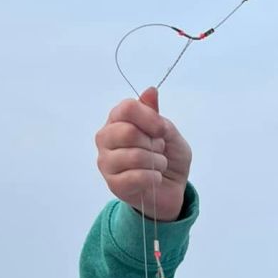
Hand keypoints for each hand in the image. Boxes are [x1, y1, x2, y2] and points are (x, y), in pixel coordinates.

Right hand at [95, 87, 191, 220]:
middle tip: (158, 150)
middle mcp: (106, 138)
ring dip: (157, 162)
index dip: (150, 118)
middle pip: (128, 132)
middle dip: (153, 143)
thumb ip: (156, 114)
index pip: (127, 108)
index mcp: (117, 120)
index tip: (162, 130)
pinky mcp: (113, 184)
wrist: (171, 187)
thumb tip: (150, 91)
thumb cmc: (167, 155)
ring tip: (158, 165)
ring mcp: (106, 162)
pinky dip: (153, 177)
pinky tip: (155, 178)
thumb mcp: (168, 132)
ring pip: (134, 156)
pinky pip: (136, 177)